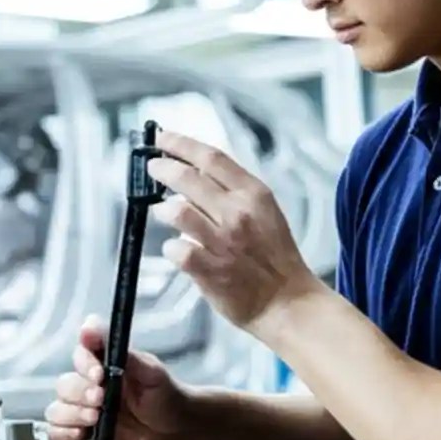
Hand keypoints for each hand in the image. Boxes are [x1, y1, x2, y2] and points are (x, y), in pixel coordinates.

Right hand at [44, 314, 189, 439]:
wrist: (175, 430)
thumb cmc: (164, 394)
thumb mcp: (152, 372)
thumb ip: (124, 353)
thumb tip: (90, 325)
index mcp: (104, 362)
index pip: (81, 352)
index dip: (85, 362)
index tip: (99, 373)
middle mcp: (88, 384)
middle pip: (65, 383)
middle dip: (81, 392)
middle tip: (100, 399)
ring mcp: (83, 410)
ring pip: (56, 409)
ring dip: (71, 414)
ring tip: (95, 419)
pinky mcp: (83, 435)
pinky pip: (57, 434)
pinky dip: (63, 434)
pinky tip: (82, 434)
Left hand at [146, 130, 321, 335]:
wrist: (288, 303)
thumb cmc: (276, 259)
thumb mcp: (265, 212)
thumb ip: (233, 193)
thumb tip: (195, 174)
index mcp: (254, 194)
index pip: (211, 157)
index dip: (181, 144)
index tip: (163, 137)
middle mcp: (237, 213)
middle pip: (187, 177)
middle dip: (162, 168)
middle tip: (152, 167)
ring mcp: (221, 241)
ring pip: (176, 211)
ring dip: (163, 210)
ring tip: (162, 212)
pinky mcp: (208, 269)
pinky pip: (175, 248)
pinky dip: (171, 247)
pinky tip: (177, 249)